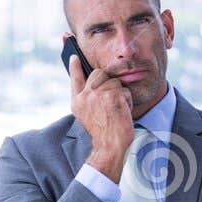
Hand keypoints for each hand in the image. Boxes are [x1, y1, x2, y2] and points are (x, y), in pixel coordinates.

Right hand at [68, 48, 134, 178]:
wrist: (110, 145)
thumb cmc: (103, 133)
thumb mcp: (88, 115)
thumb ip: (88, 99)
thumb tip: (91, 84)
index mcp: (77, 101)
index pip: (75, 78)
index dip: (74, 66)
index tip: (74, 56)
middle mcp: (85, 96)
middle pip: (99, 74)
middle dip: (108, 83)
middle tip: (112, 99)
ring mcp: (97, 94)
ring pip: (114, 82)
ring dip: (120, 95)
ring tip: (116, 110)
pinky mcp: (111, 96)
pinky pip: (124, 90)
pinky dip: (127, 101)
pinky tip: (122, 112)